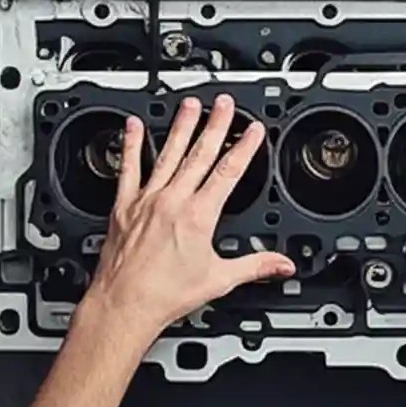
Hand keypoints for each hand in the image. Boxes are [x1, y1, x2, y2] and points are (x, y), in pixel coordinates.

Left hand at [76, 94, 295, 341]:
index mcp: (199, 216)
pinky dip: (131, 145)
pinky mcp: (124, 205)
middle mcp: (173, 201)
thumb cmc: (165, 294)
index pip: (228, 172)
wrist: (125, 304)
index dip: (244, 147)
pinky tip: (132, 126)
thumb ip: (255, 266)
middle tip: (225, 103)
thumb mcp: (219, 279)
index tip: (254, 129)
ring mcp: (147, 199)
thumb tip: (281, 265)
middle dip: (216, 124)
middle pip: (200, 154)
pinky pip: (129, 168)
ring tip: (190, 105)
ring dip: (181, 126)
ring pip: (168, 154)